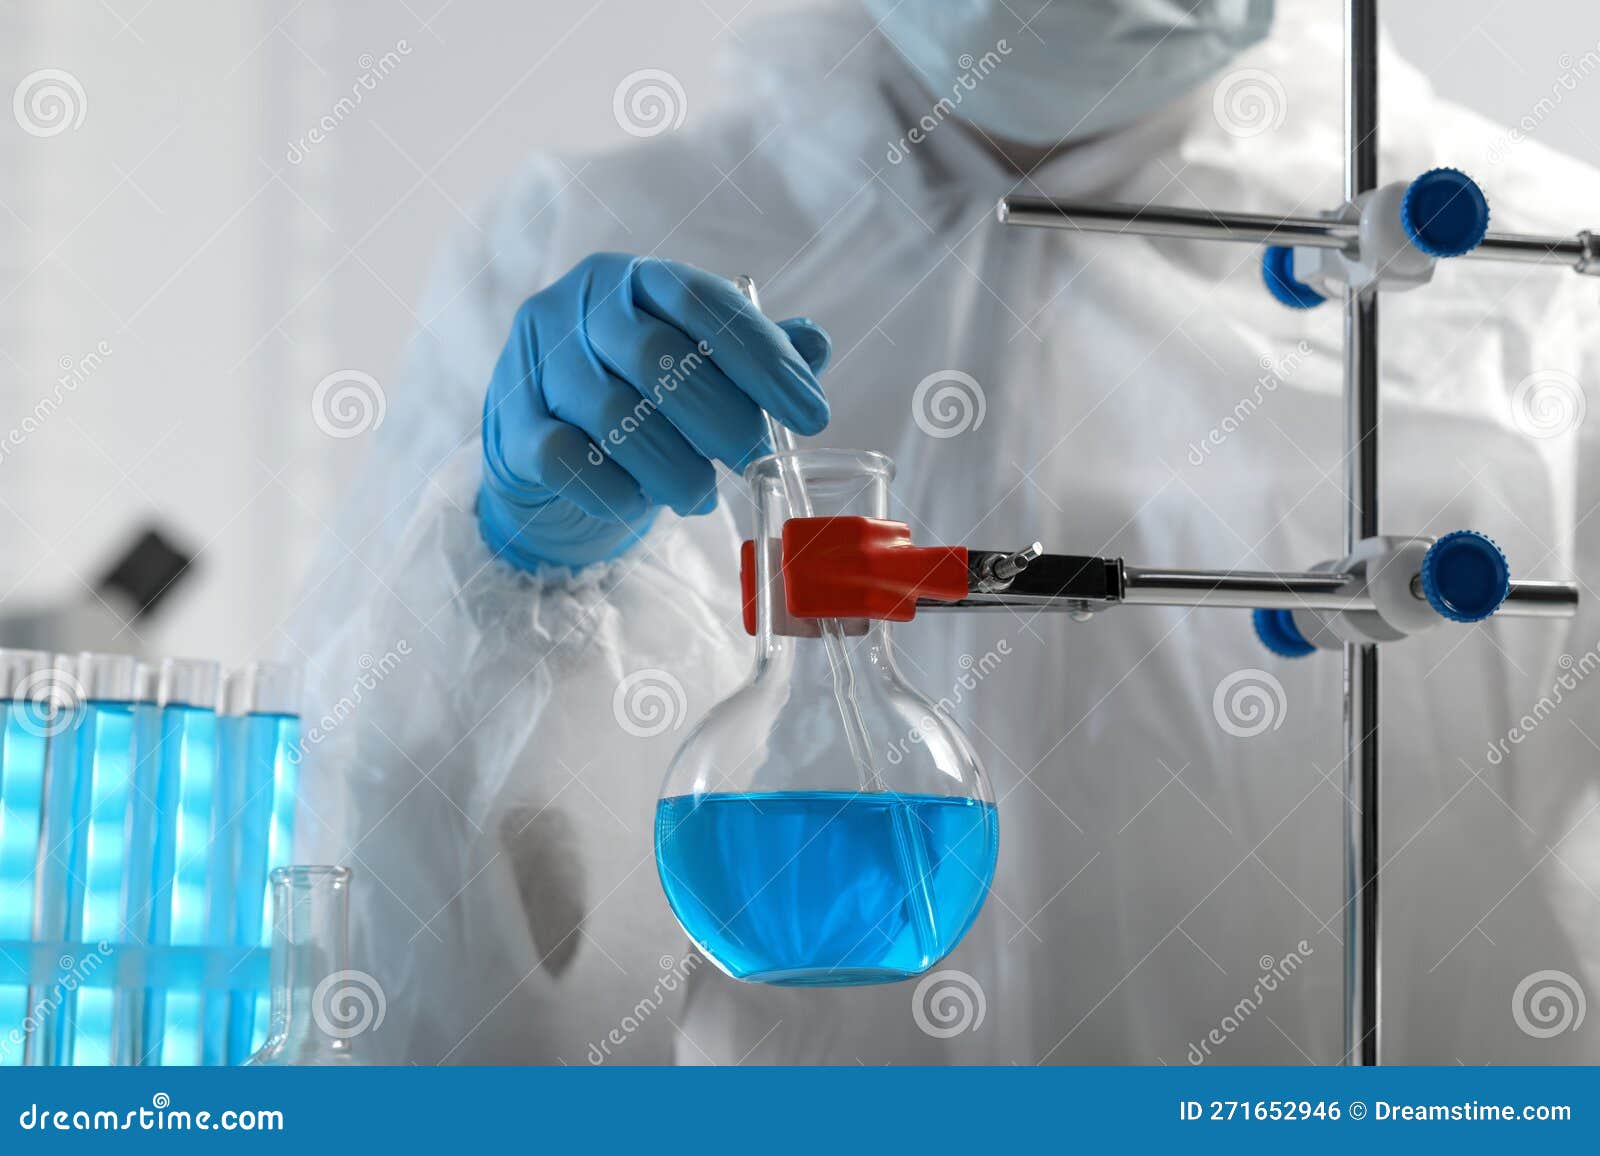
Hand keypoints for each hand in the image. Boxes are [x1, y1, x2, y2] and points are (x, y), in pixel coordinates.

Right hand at [478, 253, 831, 569]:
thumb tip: (816, 343)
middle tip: (752, 460)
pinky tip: (642, 504)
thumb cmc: (637, 394)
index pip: (703, 302)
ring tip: (701, 496)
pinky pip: (566, 460)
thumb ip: (752, 352)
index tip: (811, 414)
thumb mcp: (697, 362)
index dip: (763, 359)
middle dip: (719, 419)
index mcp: (636, 278)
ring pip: (611, 415)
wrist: (545, 438)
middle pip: (655, 358)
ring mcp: (536, 361)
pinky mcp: (510, 423)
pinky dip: (615, 490)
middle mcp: (579, 306)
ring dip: (671, 467)